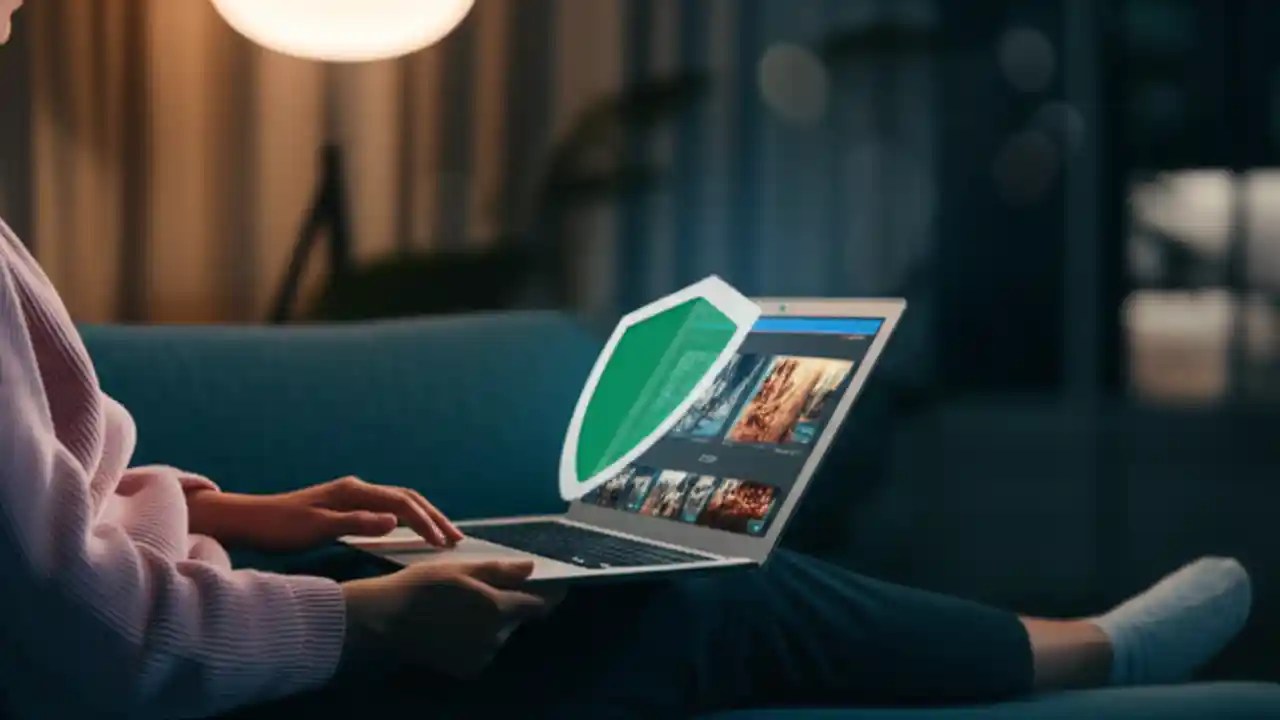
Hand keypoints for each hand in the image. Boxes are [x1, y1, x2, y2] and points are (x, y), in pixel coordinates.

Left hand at [187, 476, 464, 552]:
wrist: (248, 520)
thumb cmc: (279, 527)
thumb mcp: (317, 528)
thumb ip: (356, 524)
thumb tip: (394, 522)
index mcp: (354, 491)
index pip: (402, 504)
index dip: (426, 523)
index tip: (442, 544)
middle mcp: (356, 488)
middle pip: (407, 498)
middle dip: (434, 517)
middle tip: (457, 538)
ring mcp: (351, 495)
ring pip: (399, 502)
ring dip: (424, 517)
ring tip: (443, 535)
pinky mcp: (345, 505)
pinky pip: (387, 508)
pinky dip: (407, 518)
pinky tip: (410, 531)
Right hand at [341, 560, 560, 677]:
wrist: (385, 622)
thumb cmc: (423, 586)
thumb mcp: (461, 569)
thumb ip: (500, 571)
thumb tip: (531, 569)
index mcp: (499, 609)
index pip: (539, 604)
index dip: (549, 593)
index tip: (554, 585)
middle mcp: (496, 637)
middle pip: (517, 618)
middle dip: (510, 604)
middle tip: (484, 589)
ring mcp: (481, 656)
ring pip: (499, 634)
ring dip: (492, 621)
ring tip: (462, 606)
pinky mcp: (466, 669)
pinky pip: (482, 650)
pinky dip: (476, 638)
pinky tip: (454, 625)